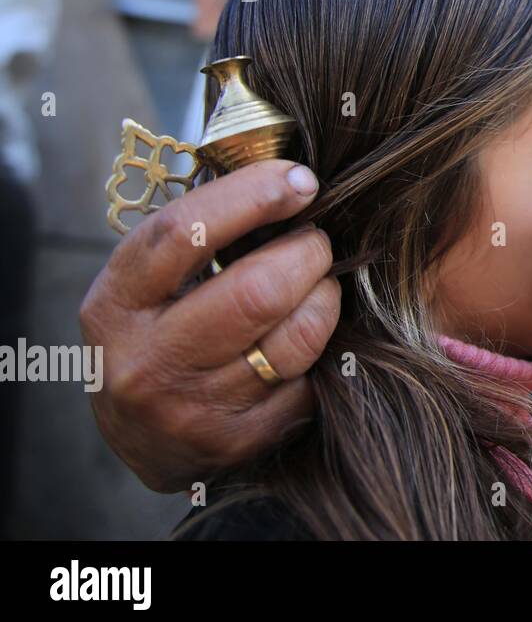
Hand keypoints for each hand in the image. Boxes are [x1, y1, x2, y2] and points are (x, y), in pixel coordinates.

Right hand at [79, 160, 338, 491]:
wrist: (143, 438)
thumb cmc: (159, 332)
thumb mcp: (149, 285)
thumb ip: (200, 234)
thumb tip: (287, 177)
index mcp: (116, 303)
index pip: (185, 232)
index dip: (253, 195)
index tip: (300, 180)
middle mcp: (146, 361)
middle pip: (258, 290)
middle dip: (308, 253)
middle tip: (317, 242)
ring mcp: (192, 409)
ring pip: (296, 337)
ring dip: (326, 299)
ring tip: (319, 286)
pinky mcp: (237, 444)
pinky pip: (310, 381)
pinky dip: (323, 352)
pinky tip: (308, 339)